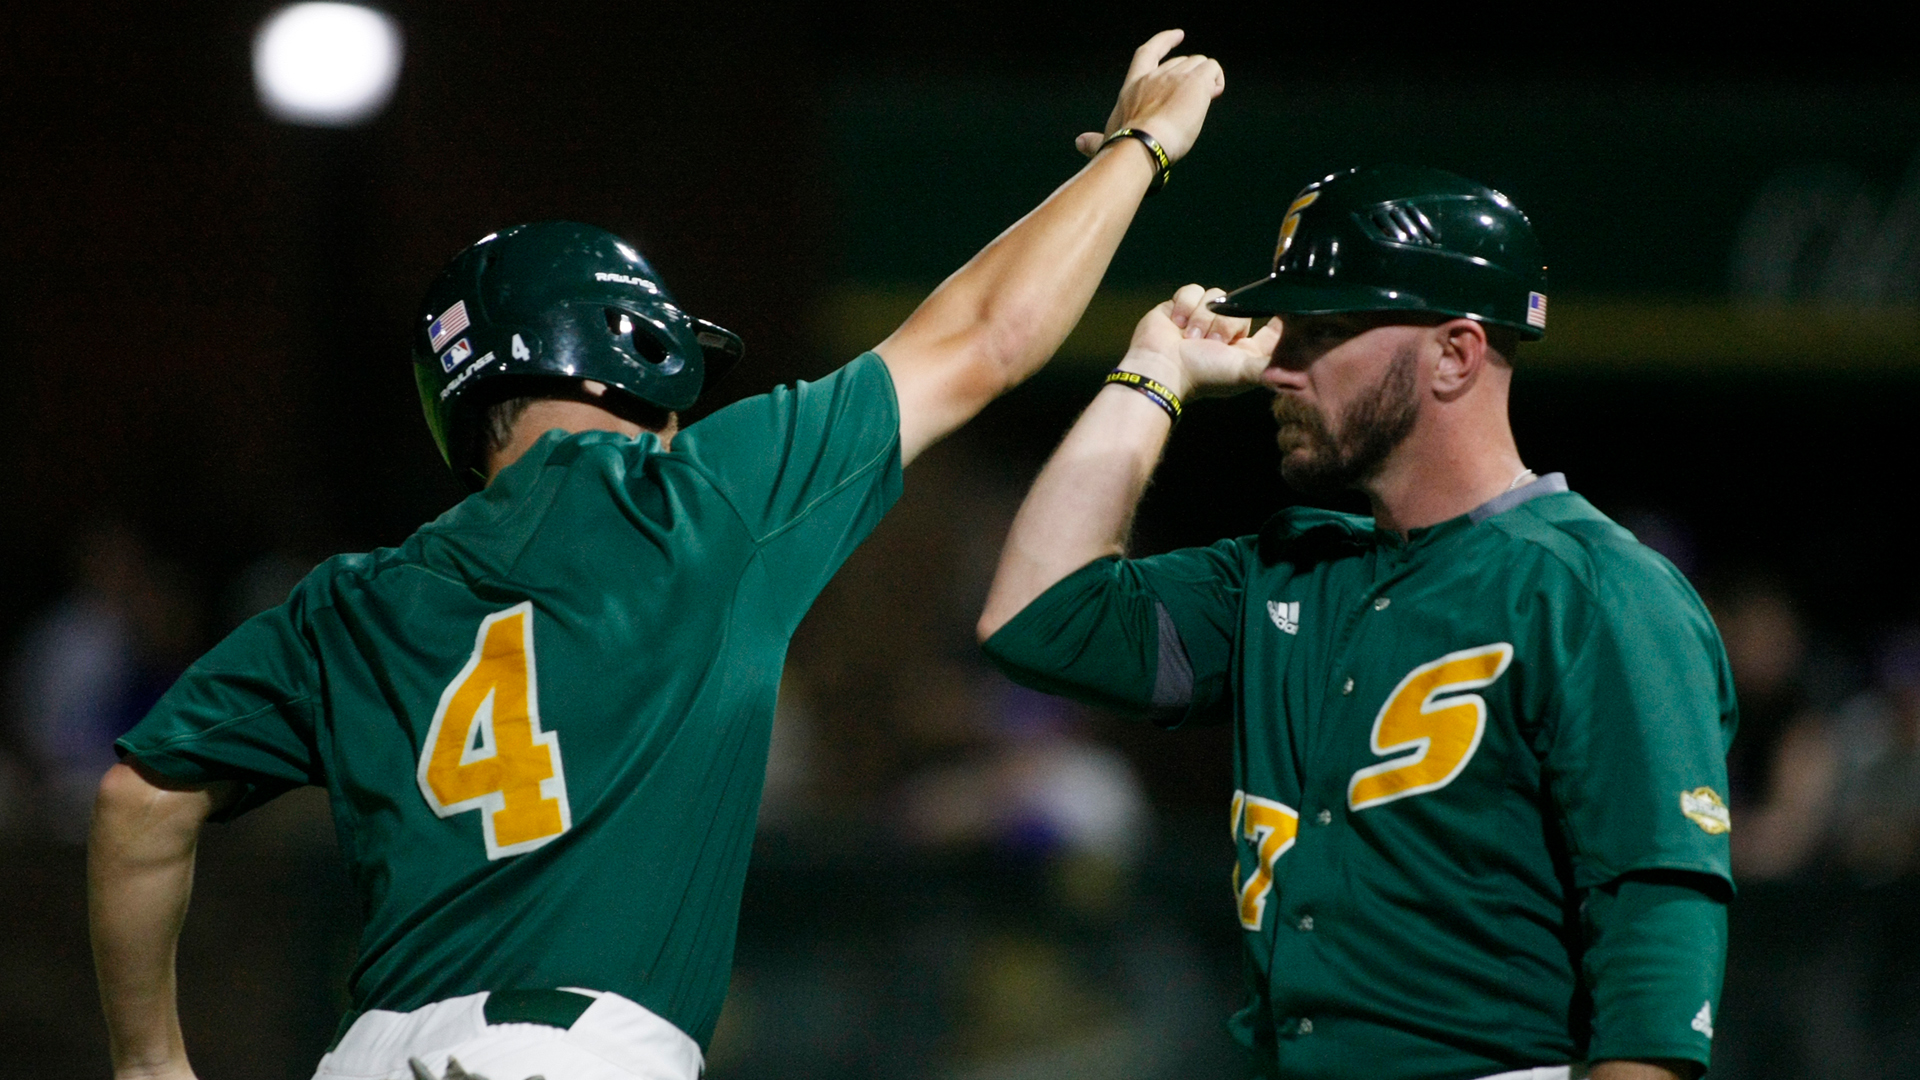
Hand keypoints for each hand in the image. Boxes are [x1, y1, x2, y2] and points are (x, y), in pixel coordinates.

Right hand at [1074, 30, 1224, 163]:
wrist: (1139, 147)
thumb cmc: (1122, 148)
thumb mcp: (1107, 140)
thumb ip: (1095, 141)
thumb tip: (1079, 143)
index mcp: (1133, 86)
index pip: (1148, 52)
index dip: (1164, 41)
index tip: (1178, 35)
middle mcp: (1154, 76)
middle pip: (1181, 61)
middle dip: (1191, 77)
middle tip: (1195, 98)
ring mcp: (1175, 76)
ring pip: (1200, 64)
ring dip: (1206, 80)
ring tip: (1203, 102)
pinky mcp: (1195, 82)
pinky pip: (1213, 69)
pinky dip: (1216, 79)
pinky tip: (1213, 96)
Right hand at [1118, 284, 1275, 399]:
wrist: (1160, 369)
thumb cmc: (1201, 375)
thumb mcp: (1242, 372)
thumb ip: (1270, 365)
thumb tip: (1298, 369)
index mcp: (1244, 350)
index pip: (1270, 327)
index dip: (1277, 317)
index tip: (1281, 307)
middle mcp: (1224, 334)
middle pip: (1239, 307)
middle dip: (1224, 324)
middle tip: (1210, 343)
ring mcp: (1201, 319)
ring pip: (1215, 296)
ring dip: (1202, 317)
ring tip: (1189, 337)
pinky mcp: (1180, 307)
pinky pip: (1192, 290)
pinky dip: (1184, 306)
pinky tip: (1177, 324)